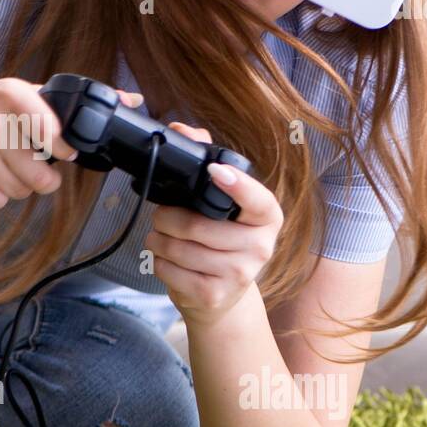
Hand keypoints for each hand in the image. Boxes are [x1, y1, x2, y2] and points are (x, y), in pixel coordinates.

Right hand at [0, 78, 78, 207]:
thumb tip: (114, 102)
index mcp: (8, 94)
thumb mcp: (2, 89)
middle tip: (36, 171)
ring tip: (1, 168)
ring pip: (21, 191)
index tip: (64, 152)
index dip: (62, 148)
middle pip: (42, 175)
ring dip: (18, 186)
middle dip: (44, 178)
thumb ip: (49, 99)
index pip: (50, 129)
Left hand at [142, 118, 282, 327]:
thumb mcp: (222, 205)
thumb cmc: (221, 240)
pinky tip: (165, 259)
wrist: (224, 297)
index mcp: (268, 217)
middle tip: (161, 216)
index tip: (214, 171)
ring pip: (179, 248)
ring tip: (160, 236)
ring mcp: (239, 274)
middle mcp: (260, 247)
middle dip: (167, 217)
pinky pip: (171, 271)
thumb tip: (181, 129)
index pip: (257, 199)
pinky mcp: (214, 296)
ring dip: (158, 240)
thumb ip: (206, 161)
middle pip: (198, 226)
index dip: (236, 184)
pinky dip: (158, 262)